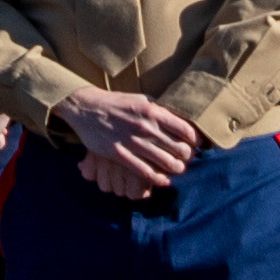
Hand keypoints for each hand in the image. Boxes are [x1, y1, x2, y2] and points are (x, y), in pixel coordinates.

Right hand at [57, 84, 206, 202]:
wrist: (85, 107)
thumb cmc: (116, 103)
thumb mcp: (140, 99)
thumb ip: (160, 110)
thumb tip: (182, 120)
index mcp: (152, 111)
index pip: (187, 131)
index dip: (195, 141)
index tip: (193, 145)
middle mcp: (145, 127)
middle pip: (181, 150)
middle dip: (187, 157)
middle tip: (185, 159)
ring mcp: (132, 142)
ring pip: (167, 163)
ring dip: (176, 169)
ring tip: (175, 168)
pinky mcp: (119, 154)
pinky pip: (147, 173)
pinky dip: (159, 179)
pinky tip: (163, 180)